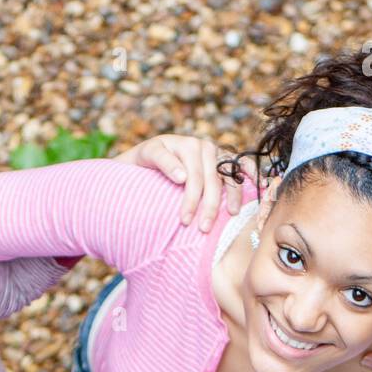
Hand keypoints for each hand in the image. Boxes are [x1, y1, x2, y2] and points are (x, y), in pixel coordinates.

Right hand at [116, 134, 259, 231]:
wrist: (133, 172)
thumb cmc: (168, 187)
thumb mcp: (195, 191)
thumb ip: (214, 196)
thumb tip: (234, 217)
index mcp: (217, 158)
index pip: (234, 173)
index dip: (239, 190)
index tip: (237, 212)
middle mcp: (203, 147)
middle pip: (214, 178)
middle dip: (210, 205)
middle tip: (204, 228)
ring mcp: (180, 143)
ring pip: (194, 171)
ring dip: (192, 197)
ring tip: (185, 219)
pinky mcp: (157, 145)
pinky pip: (167, 157)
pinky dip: (173, 167)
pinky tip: (179, 179)